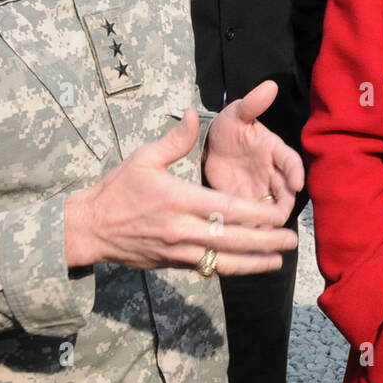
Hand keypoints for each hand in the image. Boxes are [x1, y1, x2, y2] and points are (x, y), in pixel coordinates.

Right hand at [64, 108, 297, 273]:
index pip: (225, 209)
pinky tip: (250, 267)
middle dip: (264, 241)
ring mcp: (177, 251)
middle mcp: (181, 229)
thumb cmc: (118, 190)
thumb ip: (175, 140)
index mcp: (178, 200)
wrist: (89, 229)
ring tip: (279, 260)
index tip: (278, 212)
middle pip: (230, 238)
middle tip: (292, 240)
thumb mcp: (143, 158)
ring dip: (253, 262)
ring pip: (222, 260)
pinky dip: (231, 268)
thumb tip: (195, 113)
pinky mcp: (173, 264)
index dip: (255, 213)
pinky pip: (207, 268)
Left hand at [204, 80, 303, 223]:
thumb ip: (252, 104)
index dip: (295, 173)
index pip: (291, 161)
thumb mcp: (237, 113)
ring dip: (269, 220)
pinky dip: (253, 227)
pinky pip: (254, 219)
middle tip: (277, 217)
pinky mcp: (245, 204)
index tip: (296, 185)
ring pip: (271, 209)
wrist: (211, 146)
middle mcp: (272, 172)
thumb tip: (270, 85)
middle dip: (283, 205)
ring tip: (262, 231)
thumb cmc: (230, 127)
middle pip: (285, 192)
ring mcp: (260, 190)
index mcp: (274, 150)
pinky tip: (248, 235)